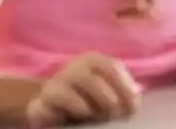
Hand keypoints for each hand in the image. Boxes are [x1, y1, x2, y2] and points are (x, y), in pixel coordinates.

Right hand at [25, 53, 140, 126]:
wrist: (51, 106)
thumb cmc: (88, 97)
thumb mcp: (108, 90)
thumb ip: (124, 91)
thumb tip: (135, 100)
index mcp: (92, 59)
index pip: (113, 69)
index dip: (126, 90)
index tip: (132, 109)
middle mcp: (73, 67)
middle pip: (95, 82)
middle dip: (110, 102)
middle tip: (114, 115)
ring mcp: (54, 83)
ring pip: (74, 93)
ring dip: (93, 108)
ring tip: (98, 117)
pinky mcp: (40, 103)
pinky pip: (57, 106)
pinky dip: (75, 111)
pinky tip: (79, 117)